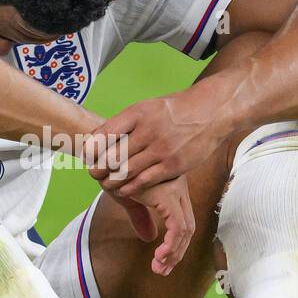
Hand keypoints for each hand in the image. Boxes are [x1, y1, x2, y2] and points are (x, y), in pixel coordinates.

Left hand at [88, 90, 226, 197]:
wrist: (211, 111)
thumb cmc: (174, 111)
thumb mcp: (147, 107)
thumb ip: (126, 123)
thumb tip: (98, 138)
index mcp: (138, 113)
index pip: (105, 133)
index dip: (91, 148)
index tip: (86, 156)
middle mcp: (148, 130)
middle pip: (113, 156)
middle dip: (99, 168)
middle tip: (93, 174)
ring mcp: (161, 149)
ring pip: (126, 171)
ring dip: (112, 181)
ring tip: (106, 183)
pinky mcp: (173, 165)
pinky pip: (144, 181)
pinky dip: (130, 188)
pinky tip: (124, 190)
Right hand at [103, 176, 194, 275]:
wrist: (104, 154)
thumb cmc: (115, 170)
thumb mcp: (129, 198)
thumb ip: (141, 217)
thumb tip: (149, 238)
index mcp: (172, 189)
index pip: (183, 223)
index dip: (176, 245)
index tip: (161, 262)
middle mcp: (178, 189)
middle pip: (188, 228)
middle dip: (177, 253)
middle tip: (160, 270)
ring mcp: (174, 191)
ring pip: (185, 231)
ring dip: (173, 253)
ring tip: (158, 267)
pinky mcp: (167, 196)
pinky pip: (177, 227)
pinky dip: (171, 246)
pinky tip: (159, 256)